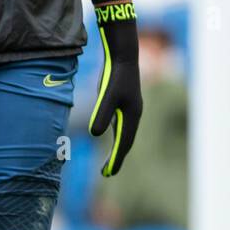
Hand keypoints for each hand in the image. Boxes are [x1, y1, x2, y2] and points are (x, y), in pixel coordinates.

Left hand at [88, 0, 142, 176]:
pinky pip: (120, 125)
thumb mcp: (106, 95)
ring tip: (108, 163)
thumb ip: (101, 114)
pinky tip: (108, 137)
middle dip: (117, 158)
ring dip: (117, 148)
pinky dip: (116, 136)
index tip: (107, 173)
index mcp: (132, 116)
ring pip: (124, 134)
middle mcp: (133, 115)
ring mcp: (129, 109)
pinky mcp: (123, 103)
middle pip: (126, 142)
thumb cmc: (115, 75)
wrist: (123, 56)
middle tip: (106, 173)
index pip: (124, 143)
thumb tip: (95, 135)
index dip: (116, 159)